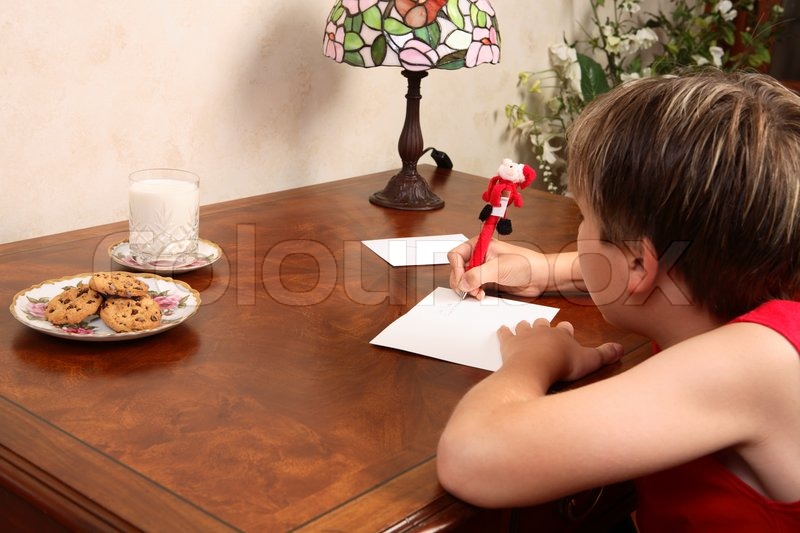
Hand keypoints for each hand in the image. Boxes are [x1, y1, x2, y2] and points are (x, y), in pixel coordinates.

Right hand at [448, 238, 549, 299]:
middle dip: (461, 281)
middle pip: (458, 269)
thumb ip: (477, 275)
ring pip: (464, 280)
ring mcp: (483, 269)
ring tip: (477, 293)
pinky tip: (481, 295)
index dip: (456, 268)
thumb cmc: (526, 264)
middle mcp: (479, 256)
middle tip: (469, 290)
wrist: (541, 276)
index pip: (456, 255)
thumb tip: (462, 283)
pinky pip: (473, 287)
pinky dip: (474, 293)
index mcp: (479, 245)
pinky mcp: (487, 280)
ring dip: (467, 289)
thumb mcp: (498, 268)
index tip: (463, 280)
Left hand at [497, 318, 622, 382]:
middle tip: (544, 327)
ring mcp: (524, 336)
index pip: (565, 328)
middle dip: (544, 326)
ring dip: (525, 327)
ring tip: (524, 326)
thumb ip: (605, 354)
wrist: (535, 366)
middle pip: (543, 324)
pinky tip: (502, 330)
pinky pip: (505, 334)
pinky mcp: (508, 343)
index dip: (566, 330)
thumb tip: (621, 348)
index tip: (566, 329)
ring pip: (524, 326)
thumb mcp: (590, 361)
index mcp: (561, 335)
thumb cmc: (563, 364)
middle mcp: (542, 331)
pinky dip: (504, 332)